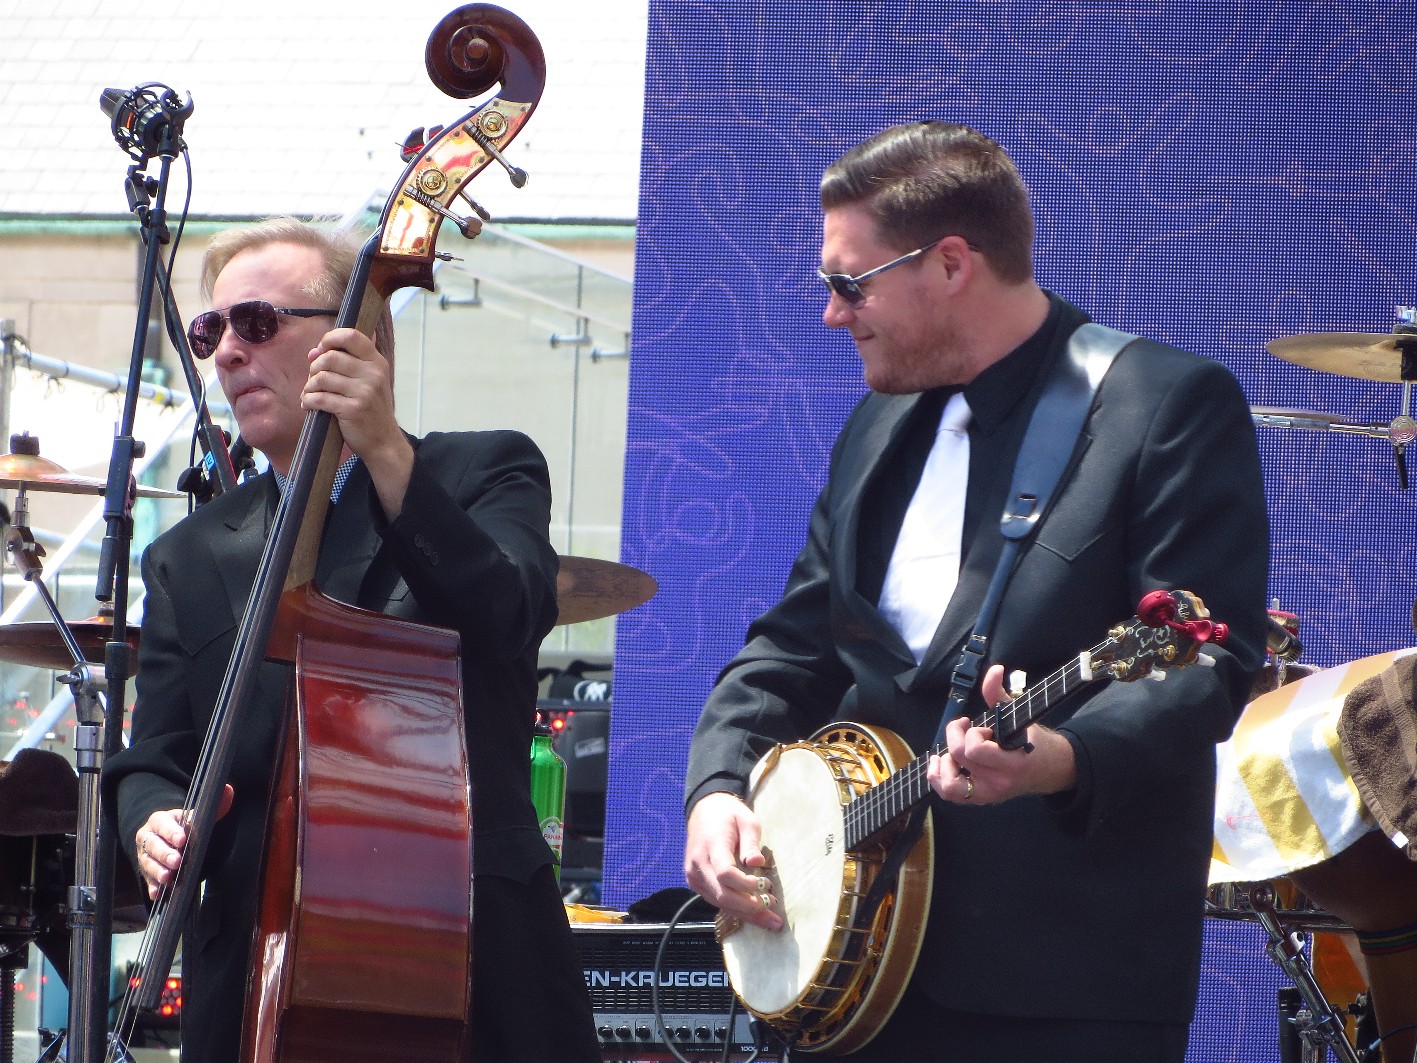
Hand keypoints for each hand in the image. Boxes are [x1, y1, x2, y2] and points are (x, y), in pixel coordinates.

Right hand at [134, 785, 233, 899]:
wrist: (165, 838)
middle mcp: (148, 837)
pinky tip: (157, 894)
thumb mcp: (196, 815)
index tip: (183, 838)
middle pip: (153, 845)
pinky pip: (146, 880)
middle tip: (177, 861)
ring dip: (157, 871)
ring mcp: (145, 855)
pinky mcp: (146, 872)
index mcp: (160, 820)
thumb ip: (213, 806)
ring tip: (167, 878)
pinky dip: (151, 887)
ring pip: (147, 863)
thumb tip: (228, 789)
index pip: (163, 824)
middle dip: (165, 853)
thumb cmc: (183, 826)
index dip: (171, 831)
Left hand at [304, 328, 413, 518]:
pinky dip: (309, 400)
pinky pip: (320, 398)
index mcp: (377, 362)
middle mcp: (373, 374)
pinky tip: (309, 404)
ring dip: (309, 386)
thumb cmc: (370, 409)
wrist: (383, 441)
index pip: (351, 336)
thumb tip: (313, 352)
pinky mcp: (353, 409)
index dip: (330, 339)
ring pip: (322, 377)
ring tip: (311, 394)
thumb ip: (344, 364)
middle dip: (315, 368)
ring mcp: (364, 392)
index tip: (322, 350)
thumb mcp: (367, 381)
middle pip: (330, 357)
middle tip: (315, 380)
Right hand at [684, 792, 782, 931]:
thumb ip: (751, 843)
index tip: (766, 886)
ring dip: (745, 913)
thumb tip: (757, 864)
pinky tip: (753, 911)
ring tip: (769, 918)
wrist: (703, 811)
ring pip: (719, 902)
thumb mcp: (747, 820)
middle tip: (774, 918)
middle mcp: (698, 863)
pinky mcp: (694, 881)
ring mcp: (693, 874)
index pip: (725, 873)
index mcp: (711, 844)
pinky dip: (735, 908)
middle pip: (722, 895)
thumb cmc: (729, 815)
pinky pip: (715, 900)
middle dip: (750, 909)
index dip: (745, 885)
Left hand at [926, 664, 1076, 803]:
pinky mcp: (980, 799)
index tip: (977, 725)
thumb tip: (993, 670)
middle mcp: (999, 782)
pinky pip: (950, 794)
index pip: (974, 750)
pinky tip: (940, 762)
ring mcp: (989, 794)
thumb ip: (999, 694)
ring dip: (943, 763)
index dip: (970, 732)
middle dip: (955, 736)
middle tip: (963, 728)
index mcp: (1012, 762)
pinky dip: (939, 778)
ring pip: (949, 786)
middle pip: (958, 758)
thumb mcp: (1019, 716)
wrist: (1050, 770)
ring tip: (950, 751)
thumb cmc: (1033, 741)